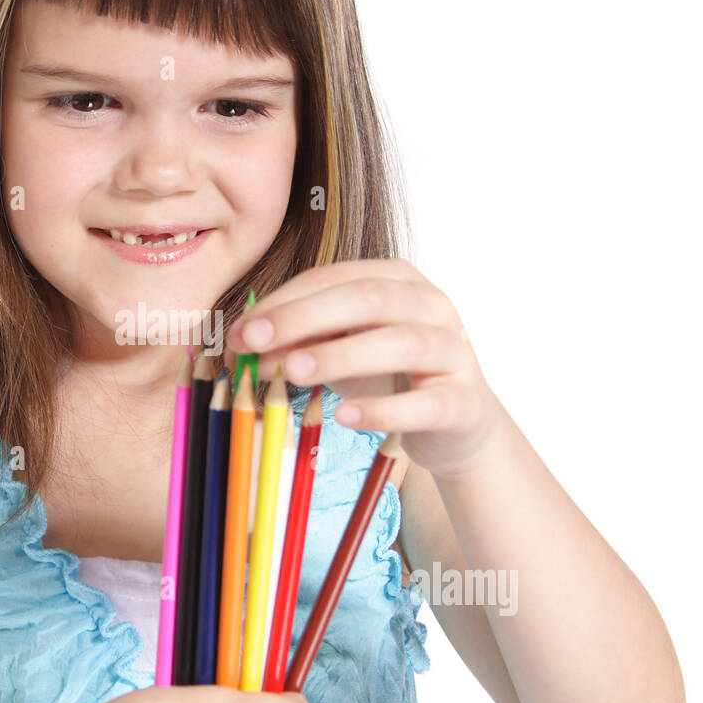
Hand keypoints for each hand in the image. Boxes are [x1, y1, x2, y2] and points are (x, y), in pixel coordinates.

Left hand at [225, 258, 507, 482]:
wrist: (457, 423)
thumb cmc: (389, 376)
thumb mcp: (343, 349)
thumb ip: (301, 340)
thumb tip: (246, 344)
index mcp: (399, 280)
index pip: (334, 279)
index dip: (284, 302)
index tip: (240, 330)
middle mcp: (432, 305)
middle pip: (368, 299)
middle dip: (305, 318)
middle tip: (256, 343)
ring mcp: (453, 352)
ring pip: (402, 344)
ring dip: (341, 356)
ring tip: (294, 372)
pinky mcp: (462, 401)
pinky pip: (424, 403)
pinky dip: (383, 409)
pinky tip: (345, 417)